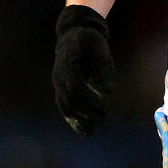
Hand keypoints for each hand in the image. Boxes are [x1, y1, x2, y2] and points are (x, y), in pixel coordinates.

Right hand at [52, 4, 114, 135]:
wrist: (72, 36)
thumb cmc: (90, 41)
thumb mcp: (100, 48)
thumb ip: (104, 68)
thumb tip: (109, 91)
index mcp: (68, 63)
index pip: (75, 86)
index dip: (88, 98)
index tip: (103, 104)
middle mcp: (59, 75)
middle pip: (68, 99)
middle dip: (86, 111)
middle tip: (103, 117)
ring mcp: (58, 83)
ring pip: (64, 106)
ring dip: (79, 120)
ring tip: (94, 128)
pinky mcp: (61, 90)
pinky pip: (64, 108)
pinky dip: (74, 121)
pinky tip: (86, 131)